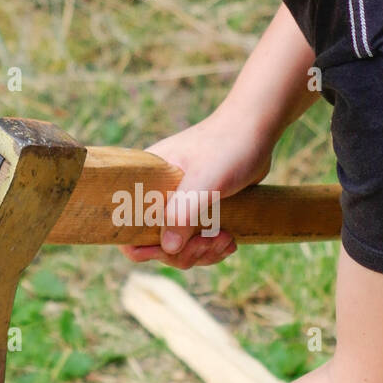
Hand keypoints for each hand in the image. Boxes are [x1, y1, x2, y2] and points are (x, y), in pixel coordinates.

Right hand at [121, 104, 274, 268]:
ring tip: (227, 240)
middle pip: (156, 243)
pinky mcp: (200, 209)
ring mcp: (180, 203)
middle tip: (210, 243)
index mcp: (148, 183)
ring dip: (203, 253)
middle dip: (184, 252)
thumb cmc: (227, 147)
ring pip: (180, 246)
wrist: (256, 130)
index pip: (127, 223)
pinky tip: (230, 240)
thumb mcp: (205, 181)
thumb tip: (168, 248)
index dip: (141, 246)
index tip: (170, 250)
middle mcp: (159, 195)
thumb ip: (183, 212)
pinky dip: (212, 247)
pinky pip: (197, 241)